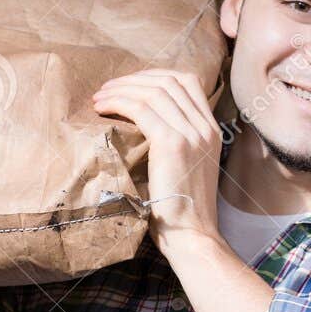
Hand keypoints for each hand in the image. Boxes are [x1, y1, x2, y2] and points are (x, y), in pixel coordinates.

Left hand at [91, 69, 222, 255]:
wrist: (191, 235)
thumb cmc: (179, 210)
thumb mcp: (184, 168)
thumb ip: (174, 143)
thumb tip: (143, 128)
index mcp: (212, 129)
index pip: (187, 82)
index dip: (153, 76)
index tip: (128, 85)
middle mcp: (205, 127)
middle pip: (169, 80)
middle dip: (133, 79)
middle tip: (107, 88)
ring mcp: (192, 134)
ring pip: (153, 92)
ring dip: (121, 90)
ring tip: (99, 98)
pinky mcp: (173, 144)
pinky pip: (142, 109)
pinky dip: (119, 103)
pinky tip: (102, 109)